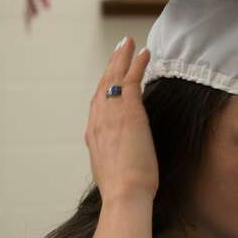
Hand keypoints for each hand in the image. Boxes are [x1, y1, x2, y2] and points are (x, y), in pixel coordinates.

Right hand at [86, 37, 157, 204]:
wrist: (124, 195)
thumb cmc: (124, 192)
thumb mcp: (113, 171)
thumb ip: (114, 157)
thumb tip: (121, 157)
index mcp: (94, 136)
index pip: (98, 104)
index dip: (104, 87)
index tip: (110, 75)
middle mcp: (98, 121)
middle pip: (103, 85)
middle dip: (111, 65)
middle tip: (119, 48)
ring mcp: (112, 115)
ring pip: (114, 77)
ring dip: (122, 57)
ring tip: (129, 42)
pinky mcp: (129, 112)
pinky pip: (131, 80)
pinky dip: (137, 64)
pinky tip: (144, 52)